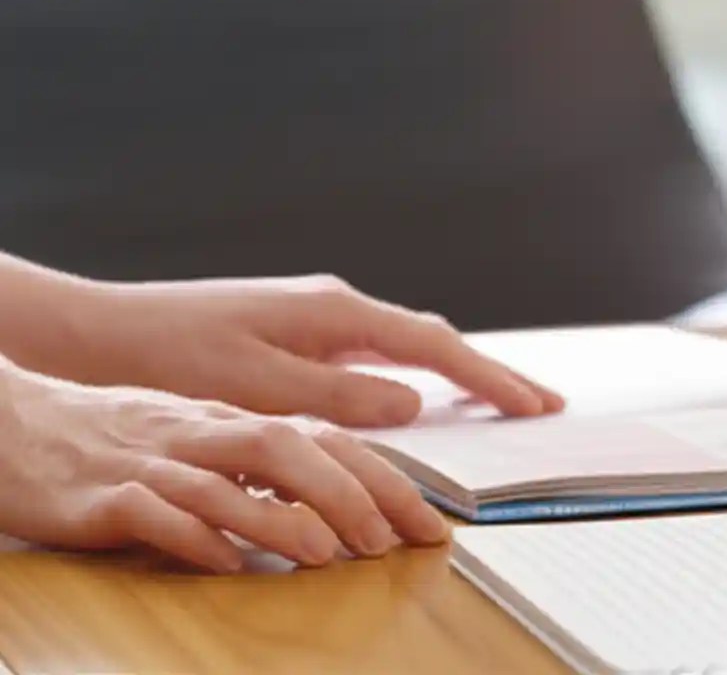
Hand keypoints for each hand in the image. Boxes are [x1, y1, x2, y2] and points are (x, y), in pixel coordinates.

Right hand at [0, 361, 448, 572]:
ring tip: (330, 549)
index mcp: (231, 421)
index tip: (429, 522)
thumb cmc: (117, 438)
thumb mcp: (200, 443)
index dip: (383, 478)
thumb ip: (261, 469)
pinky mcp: (101, 496)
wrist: (15, 423)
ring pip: (227, 476)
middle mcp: (201, 433)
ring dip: (283, 514)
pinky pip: (151, 512)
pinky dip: (193, 535)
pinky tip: (225, 561)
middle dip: (353, 492)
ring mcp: (152, 462)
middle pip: (289, 447)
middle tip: (398, 537)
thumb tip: (335, 507)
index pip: (324, 439)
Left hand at [9, 274, 562, 426]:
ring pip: (409, 344)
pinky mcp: (305, 332)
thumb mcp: (263, 388)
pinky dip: (418, 374)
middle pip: (434, 339)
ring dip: (457, 374)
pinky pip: (380, 353)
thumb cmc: (179, 358)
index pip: (435, 347)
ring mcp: (323, 317)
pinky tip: (428, 394)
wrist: (113, 333)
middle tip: (540, 405)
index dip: (490, 378)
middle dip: (490, 373)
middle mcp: (338, 306)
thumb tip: (415, 404)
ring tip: (502, 402)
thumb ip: (343, 395)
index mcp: (336, 313)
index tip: (536, 403)